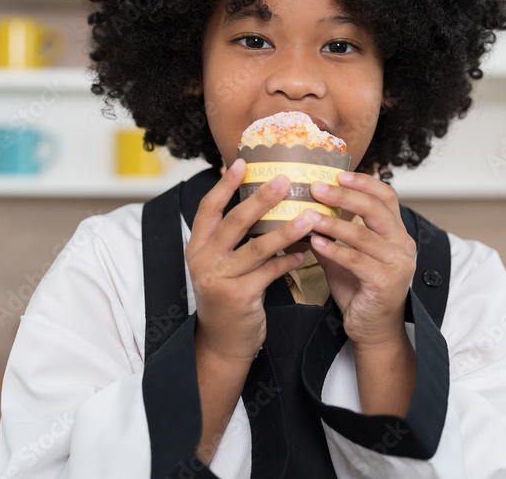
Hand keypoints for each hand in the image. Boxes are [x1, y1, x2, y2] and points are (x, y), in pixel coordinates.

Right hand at [186, 158, 319, 362]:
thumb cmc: (228, 296)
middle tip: (284, 180)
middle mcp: (203, 260)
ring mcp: (219, 279)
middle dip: (260, 199)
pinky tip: (305, 251)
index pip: (208, 208)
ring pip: (256, 248)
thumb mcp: (222, 264)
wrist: (222, 342)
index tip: (242, 163)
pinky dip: (289, 260)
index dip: (224, 185)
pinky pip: (270, 272)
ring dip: (285, 230)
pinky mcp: (239, 297)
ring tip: (308, 216)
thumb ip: (234, 238)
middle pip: (233, 222)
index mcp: (197, 246)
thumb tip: (261, 200)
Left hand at [308, 172, 416, 348]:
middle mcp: (402, 245)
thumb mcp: (346, 257)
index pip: (387, 196)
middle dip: (345, 196)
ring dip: (333, 223)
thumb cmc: (360, 291)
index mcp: (396, 233)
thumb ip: (334, 234)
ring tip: (309, 215)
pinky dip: (334, 249)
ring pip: (363, 234)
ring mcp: (397, 264)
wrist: (373, 330)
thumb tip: (307, 211)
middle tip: (317, 188)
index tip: (338, 174)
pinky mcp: (385, 282)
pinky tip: (316, 242)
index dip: (364, 182)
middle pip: (376, 208)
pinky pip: (356, 260)